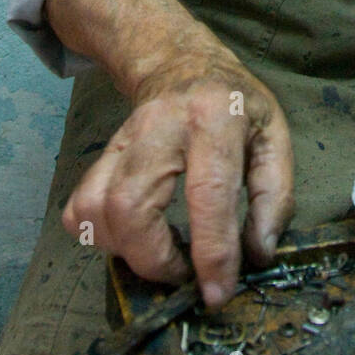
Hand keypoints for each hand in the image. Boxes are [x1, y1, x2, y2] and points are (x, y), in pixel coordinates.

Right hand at [62, 52, 294, 308]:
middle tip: (183, 273)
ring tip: (160, 252)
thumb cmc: (235, 103)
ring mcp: (124, 137)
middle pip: (132, 205)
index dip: (211, 252)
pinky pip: (80, 204)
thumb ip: (275, 196)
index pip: (208, 194)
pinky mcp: (102, 152)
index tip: (216, 292)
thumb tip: (257, 254)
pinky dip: (97, 234)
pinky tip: (131, 235)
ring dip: (124, 249)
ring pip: (97, 206)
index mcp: (216, 118)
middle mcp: (162, 126)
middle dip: (153, 259)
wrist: (182, 62)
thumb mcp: (274, 135)